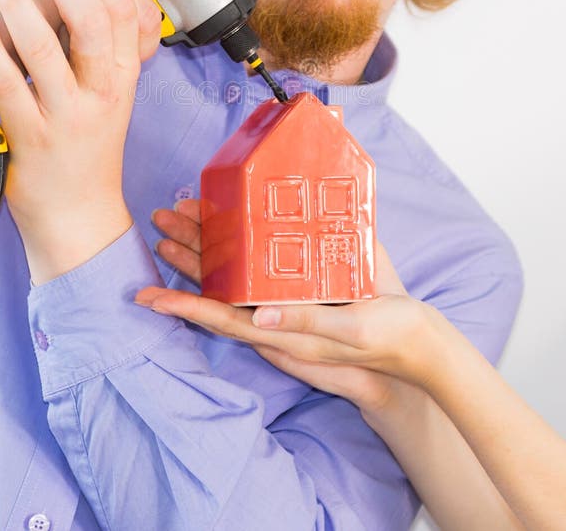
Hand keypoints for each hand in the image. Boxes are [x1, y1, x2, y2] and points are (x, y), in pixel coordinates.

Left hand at [0, 0, 160, 283]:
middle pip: (93, 23)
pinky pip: (8, 85)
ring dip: (19, 5)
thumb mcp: (110, 98)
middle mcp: (101, 94)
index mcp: (123, 78)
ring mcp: (67, 116)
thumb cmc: (89, 153)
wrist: (78, 215)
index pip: (125, 12)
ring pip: (46, 50)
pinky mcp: (32, 136)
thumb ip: (104, 51)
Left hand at [139, 202, 440, 416]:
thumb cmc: (387, 339)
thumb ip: (305, 322)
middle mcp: (277, 320)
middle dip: (189, 255)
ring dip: (208, 248)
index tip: (147, 295)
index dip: (182, 306)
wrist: (418, 345)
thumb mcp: (350, 330)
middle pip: (221, 289)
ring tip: (182, 220)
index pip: (220, 319)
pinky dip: (240, 249)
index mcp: (282, 333)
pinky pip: (261, 271)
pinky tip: (233, 229)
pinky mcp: (304, 293)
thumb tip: (258, 316)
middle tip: (161, 221)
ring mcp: (288, 307)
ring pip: (236, 277)